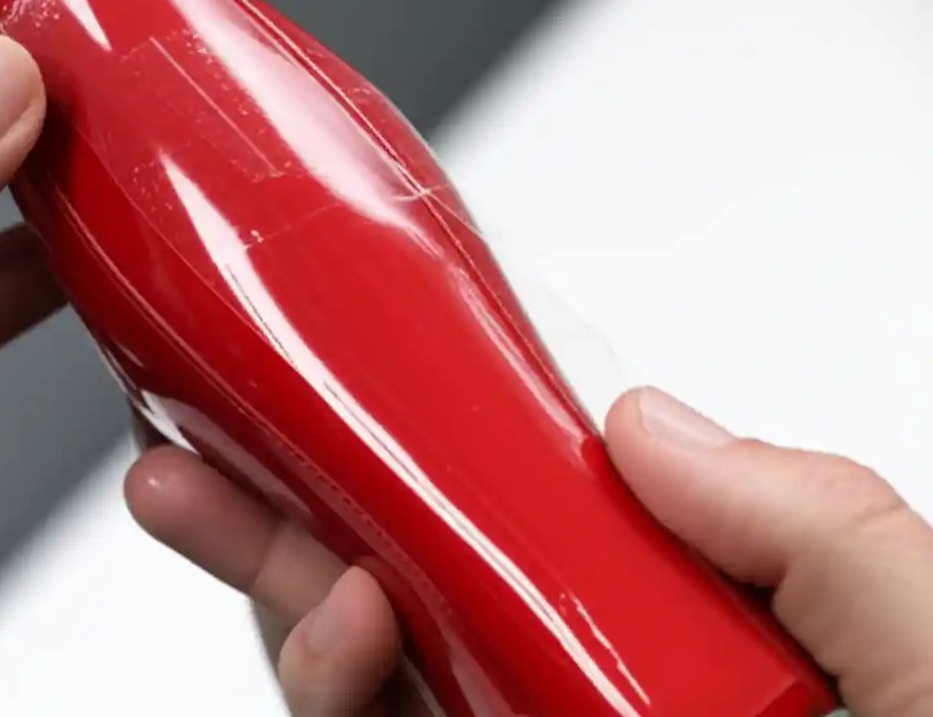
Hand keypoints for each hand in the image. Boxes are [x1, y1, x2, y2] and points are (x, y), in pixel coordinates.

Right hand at [128, 387, 932, 715]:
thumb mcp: (918, 652)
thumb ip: (816, 526)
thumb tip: (648, 423)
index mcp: (675, 633)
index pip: (535, 514)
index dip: (437, 439)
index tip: (362, 376)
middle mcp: (577, 693)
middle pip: (412, 572)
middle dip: (290, 492)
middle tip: (199, 429)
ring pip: (357, 661)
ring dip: (277, 574)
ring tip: (214, 505)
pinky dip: (324, 675)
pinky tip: (331, 633)